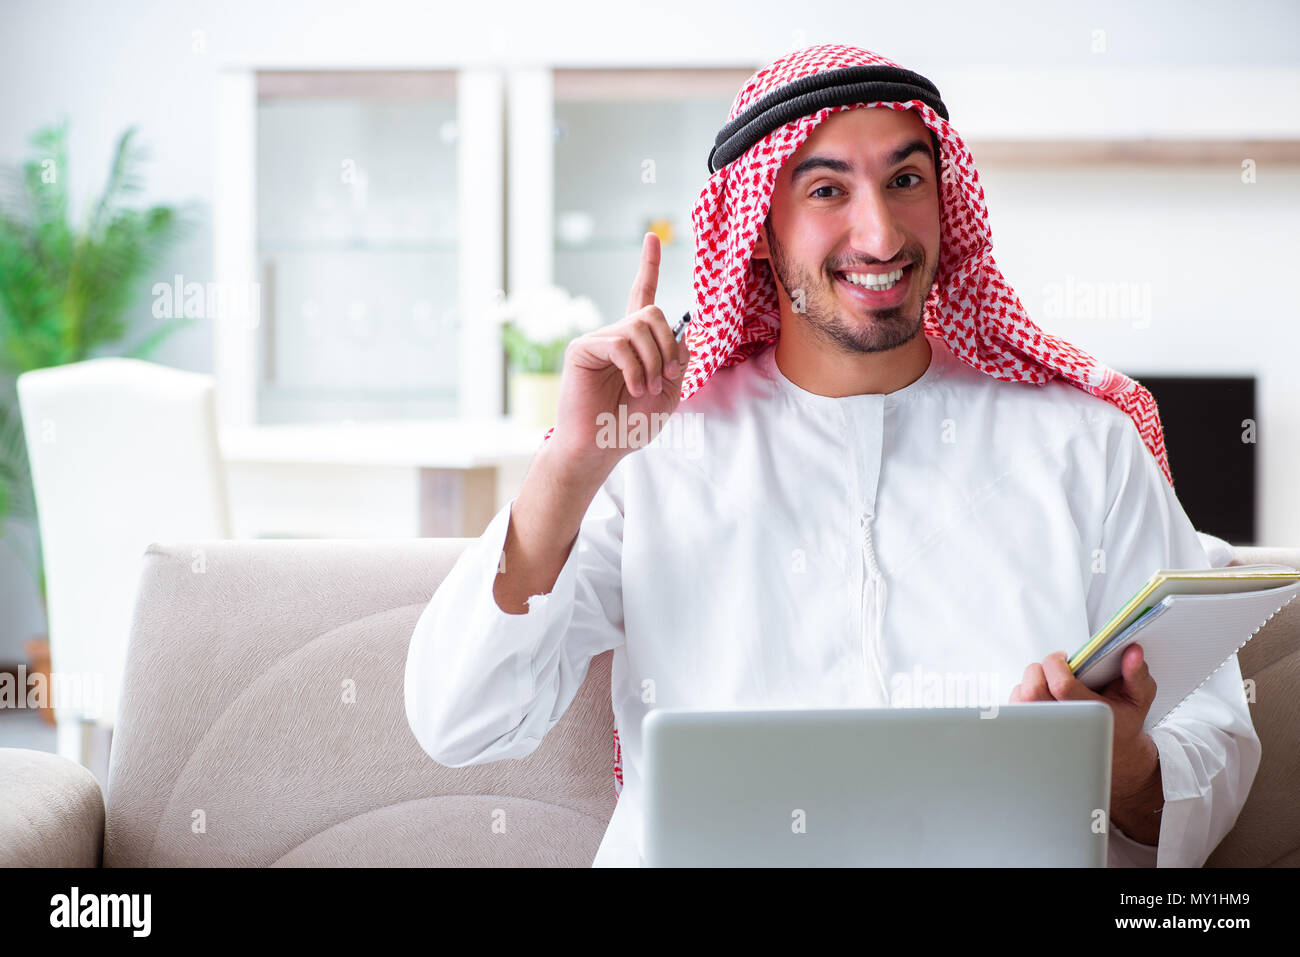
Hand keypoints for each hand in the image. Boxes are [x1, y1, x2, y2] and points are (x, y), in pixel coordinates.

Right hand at [550, 231, 690, 465]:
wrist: (602, 447)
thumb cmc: (631, 424)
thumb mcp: (670, 391)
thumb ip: (679, 359)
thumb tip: (683, 333)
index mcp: (636, 342)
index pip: (642, 295)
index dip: (648, 266)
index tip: (651, 237)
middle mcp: (615, 334)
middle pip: (655, 313)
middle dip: (669, 346)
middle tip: (667, 377)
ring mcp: (597, 339)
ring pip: (640, 327)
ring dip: (653, 362)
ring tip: (644, 389)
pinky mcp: (582, 349)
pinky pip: (620, 343)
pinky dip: (634, 368)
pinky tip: (632, 387)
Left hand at [1010, 644, 1160, 805]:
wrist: (1113, 757)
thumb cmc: (1123, 723)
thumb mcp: (1138, 699)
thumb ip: (1137, 674)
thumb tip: (1132, 652)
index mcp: (1091, 716)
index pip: (1061, 685)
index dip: (1056, 663)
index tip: (1063, 657)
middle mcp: (1063, 729)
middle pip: (1033, 690)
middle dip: (1039, 670)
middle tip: (1053, 668)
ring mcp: (1043, 735)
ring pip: (1021, 698)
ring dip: (1031, 683)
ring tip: (1049, 686)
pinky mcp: (1030, 738)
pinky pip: (1014, 709)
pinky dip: (1023, 697)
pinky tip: (1042, 699)